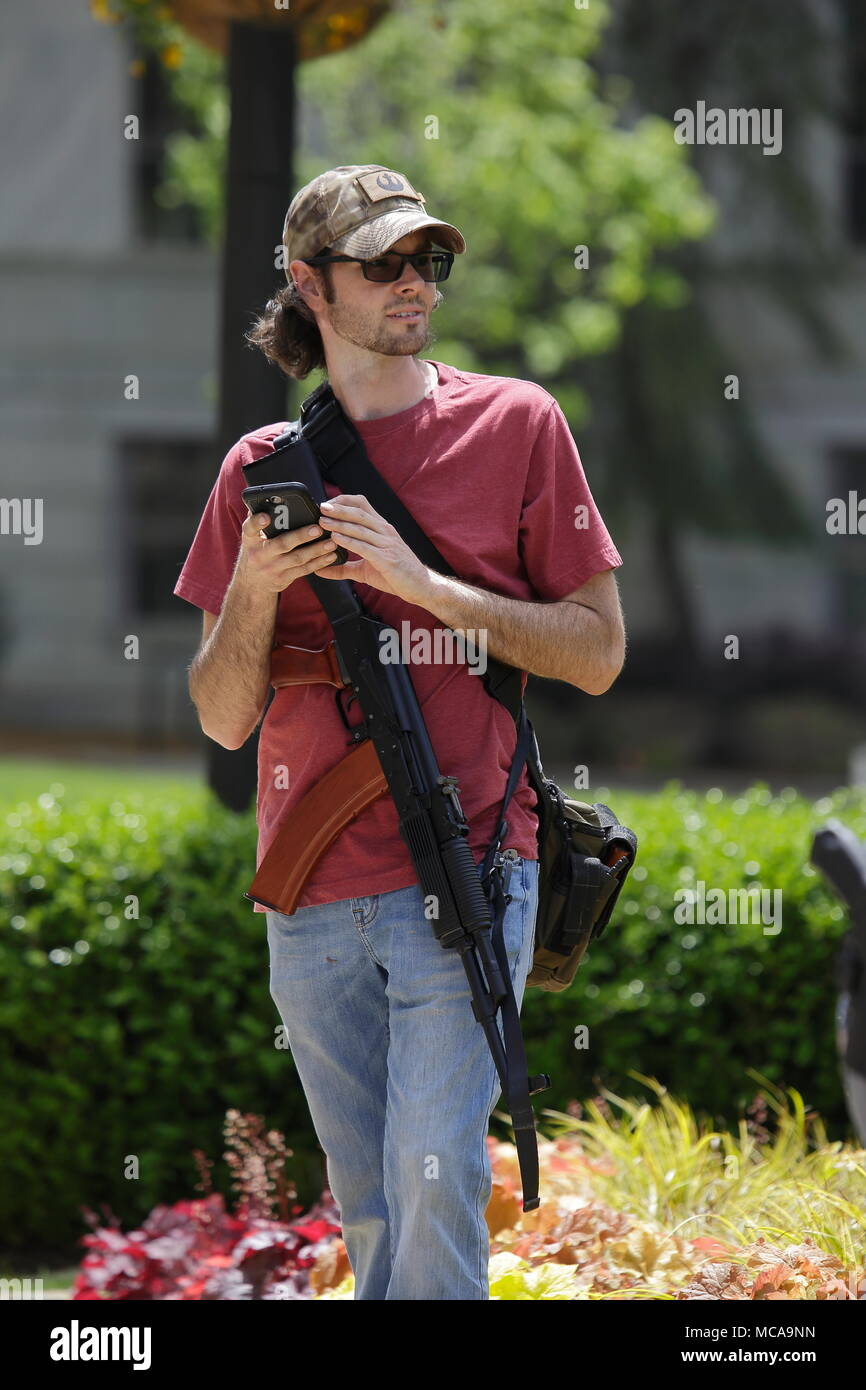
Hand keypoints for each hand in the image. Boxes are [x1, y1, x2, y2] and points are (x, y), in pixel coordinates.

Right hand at [235, 509, 342, 594]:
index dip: (257, 522)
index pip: (250, 528)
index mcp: (250, 539)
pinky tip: (331, 555)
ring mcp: (273, 568)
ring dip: (316, 550)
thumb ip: (259, 519)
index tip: (266, 517)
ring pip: (297, 558)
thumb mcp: (251, 537)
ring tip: (331, 542)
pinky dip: (319, 563)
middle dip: (300, 536)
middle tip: (317, 528)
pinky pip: (304, 570)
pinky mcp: (284, 578)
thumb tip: (268, 498)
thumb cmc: (256, 551)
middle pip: (281, 544)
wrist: (253, 583)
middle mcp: (260, 554)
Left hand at [317, 494, 431, 605]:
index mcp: (382, 529)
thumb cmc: (397, 574)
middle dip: (339, 509)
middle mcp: (385, 532)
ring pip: (360, 528)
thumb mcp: (366, 569)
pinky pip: (365, 547)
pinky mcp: (386, 559)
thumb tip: (321, 570)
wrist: (421, 586)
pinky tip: (336, 538)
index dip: (344, 502)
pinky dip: (349, 541)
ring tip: (323, 521)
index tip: (327, 505)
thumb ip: (344, 568)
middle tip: (321, 508)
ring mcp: (387, 544)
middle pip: (359, 513)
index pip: (362, 505)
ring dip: (340, 524)